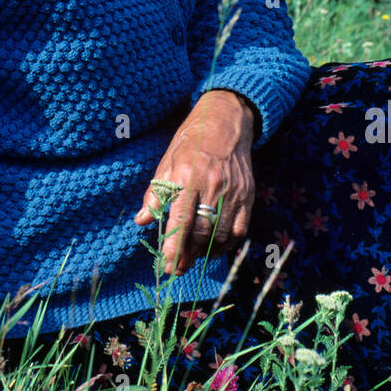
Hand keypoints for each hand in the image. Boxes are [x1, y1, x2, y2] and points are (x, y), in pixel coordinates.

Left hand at [134, 90, 255, 276]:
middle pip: (202, 232)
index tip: (168, 265)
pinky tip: (214, 247)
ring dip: (205, 252)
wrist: (226, 123)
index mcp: (188, 176)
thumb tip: (142, 219)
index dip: (175, 247)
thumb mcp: (167, 162)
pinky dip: (227, 244)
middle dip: (188, 255)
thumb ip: (156, 194)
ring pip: (221, 234)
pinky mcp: (248, 195)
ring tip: (192, 257)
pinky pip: (239, 230)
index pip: (182, 219)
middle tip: (176, 268)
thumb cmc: (191, 142)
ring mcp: (233, 191)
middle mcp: (212, 185)